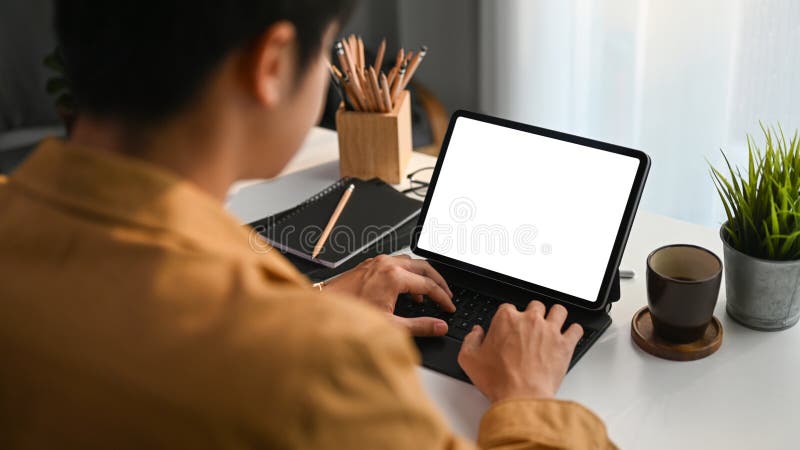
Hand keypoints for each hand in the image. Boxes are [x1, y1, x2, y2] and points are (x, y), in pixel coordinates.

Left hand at [325, 255, 454, 335]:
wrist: (323, 310)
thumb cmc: (350, 317)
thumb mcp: (390, 326)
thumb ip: (419, 326)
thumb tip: (439, 326)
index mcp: (393, 276)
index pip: (428, 285)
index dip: (443, 298)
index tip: (449, 307)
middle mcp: (386, 264)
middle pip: (424, 267)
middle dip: (438, 282)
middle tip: (447, 295)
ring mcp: (377, 262)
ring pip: (410, 262)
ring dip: (422, 277)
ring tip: (428, 295)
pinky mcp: (369, 265)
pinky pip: (396, 264)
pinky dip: (407, 274)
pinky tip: (405, 291)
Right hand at [457, 301, 582, 401]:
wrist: (521, 396)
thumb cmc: (498, 380)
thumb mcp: (469, 359)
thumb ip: (470, 340)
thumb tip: (476, 332)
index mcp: (506, 319)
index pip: (508, 307)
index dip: (507, 318)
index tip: (508, 329)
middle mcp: (529, 320)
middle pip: (535, 306)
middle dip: (532, 315)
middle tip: (530, 328)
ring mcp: (549, 331)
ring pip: (558, 310)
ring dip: (555, 316)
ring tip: (552, 325)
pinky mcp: (565, 344)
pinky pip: (576, 329)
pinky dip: (573, 331)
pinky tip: (569, 336)